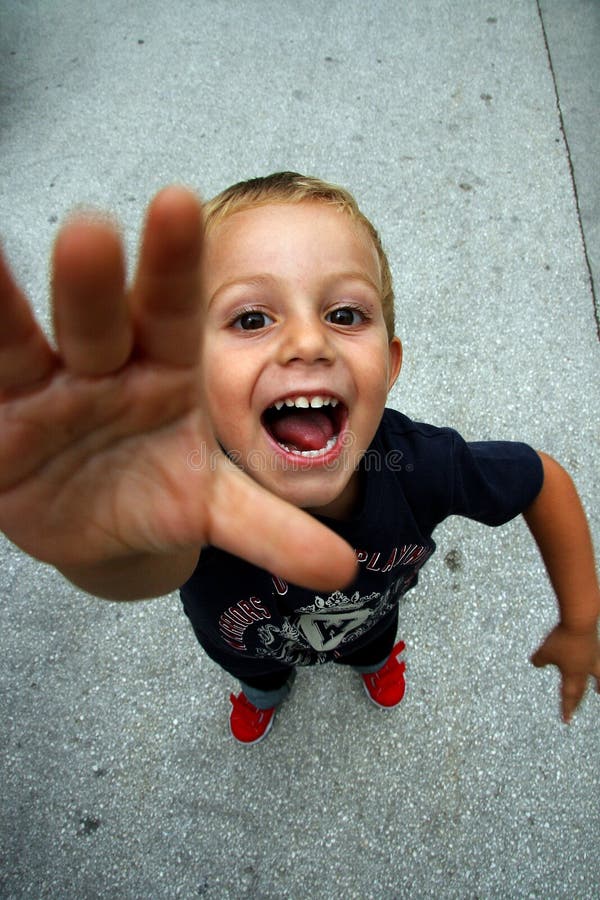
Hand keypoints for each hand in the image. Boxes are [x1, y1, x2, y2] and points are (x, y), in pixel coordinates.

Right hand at [0, 187, 356, 595]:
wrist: (103, 518)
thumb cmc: (163, 488)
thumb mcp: (215, 505)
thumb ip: (272, 529)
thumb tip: (342, 572)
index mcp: (167, 371)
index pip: (175, 311)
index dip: (175, 264)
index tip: (180, 203)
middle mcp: (105, 367)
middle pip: (101, 320)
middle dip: (96, 283)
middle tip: (90, 232)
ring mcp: (45, 390)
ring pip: (23, 343)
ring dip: (6, 305)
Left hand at [531, 623, 599, 722]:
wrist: (580, 622)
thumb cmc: (562, 639)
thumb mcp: (545, 651)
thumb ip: (539, 660)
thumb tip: (535, 663)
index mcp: (572, 675)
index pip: (568, 696)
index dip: (567, 708)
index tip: (566, 720)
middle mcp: (584, 670)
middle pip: (581, 690)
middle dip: (577, 701)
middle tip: (575, 710)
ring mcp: (592, 658)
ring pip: (597, 677)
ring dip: (598, 686)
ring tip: (599, 692)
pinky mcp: (595, 646)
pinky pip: (598, 661)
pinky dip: (598, 669)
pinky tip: (596, 661)